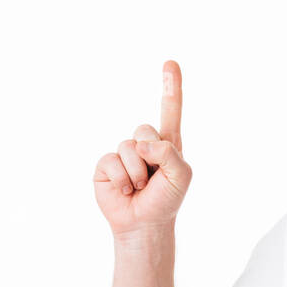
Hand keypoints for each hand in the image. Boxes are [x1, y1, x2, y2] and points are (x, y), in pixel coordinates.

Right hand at [93, 60, 192, 236]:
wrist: (144, 224)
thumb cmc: (166, 200)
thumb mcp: (181, 176)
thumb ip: (169, 153)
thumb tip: (141, 142)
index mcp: (167, 142)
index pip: (170, 109)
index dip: (170, 86)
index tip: (170, 62)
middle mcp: (144, 143)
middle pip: (145, 129)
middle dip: (150, 154)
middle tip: (152, 178)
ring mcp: (123, 153)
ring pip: (128, 147)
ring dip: (137, 172)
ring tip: (140, 187)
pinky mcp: (105, 165)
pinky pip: (111, 160)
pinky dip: (122, 179)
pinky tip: (125, 190)